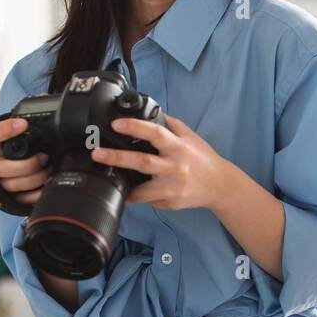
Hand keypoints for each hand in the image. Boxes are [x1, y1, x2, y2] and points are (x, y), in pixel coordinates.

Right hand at [0, 117, 49, 204]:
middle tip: (44, 157)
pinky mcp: (11, 198)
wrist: (34, 165)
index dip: (4, 130)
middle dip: (26, 164)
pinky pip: (21, 199)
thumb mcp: (31, 133)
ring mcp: (1, 182)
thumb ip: (33, 121)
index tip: (23, 124)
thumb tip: (47, 103)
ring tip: (49, 170)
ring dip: (34, 178)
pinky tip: (47, 184)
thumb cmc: (32, 147)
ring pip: (10, 184)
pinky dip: (37, 193)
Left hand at [91, 114, 232, 211]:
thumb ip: (170, 125)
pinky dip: (136, 195)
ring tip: (107, 178)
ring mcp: (173, 188)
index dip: (135, 127)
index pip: (155, 134)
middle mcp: (176, 168)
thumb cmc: (203, 159)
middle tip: (97, 153)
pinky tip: (129, 191)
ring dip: (123, 184)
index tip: (116, 124)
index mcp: (179, 148)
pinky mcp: (170, 203)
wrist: (220, 185)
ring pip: (142, 190)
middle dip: (117, 157)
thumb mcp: (190, 137)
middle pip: (143, 162)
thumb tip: (148, 113)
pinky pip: (147, 200)